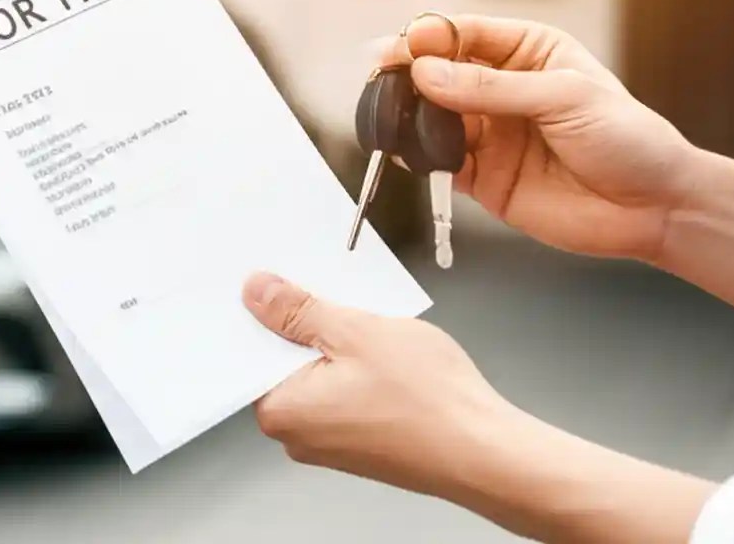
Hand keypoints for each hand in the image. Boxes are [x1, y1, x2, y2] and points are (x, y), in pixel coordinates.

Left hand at [241, 272, 509, 497]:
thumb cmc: (427, 401)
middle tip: (331, 296)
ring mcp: (330, 441)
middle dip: (303, 324)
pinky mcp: (359, 440)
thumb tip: (257, 292)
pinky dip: (355, 366)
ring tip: (368, 325)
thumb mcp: (353, 332)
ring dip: (335, 343)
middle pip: (282, 361)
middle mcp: (297, 434)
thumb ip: (298, 310)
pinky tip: (383, 352)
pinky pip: (342, 391)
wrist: (484, 450)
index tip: (273, 282)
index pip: (248, 352)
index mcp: (281, 411)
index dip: (262, 311)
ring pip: (317, 373)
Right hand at [395, 15, 694, 261]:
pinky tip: (408, 153)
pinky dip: (418, 158)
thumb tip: (427, 73)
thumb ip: (491, 88)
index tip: (404, 46)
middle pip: (438, 73)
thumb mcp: (564, 99)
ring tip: (392, 116)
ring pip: (431, 117)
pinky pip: (437, 163)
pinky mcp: (481, 176)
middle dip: (408, 74)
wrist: (654, 208)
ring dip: (409, 116)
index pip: (465, 34)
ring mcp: (489, 133)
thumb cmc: (629, 140)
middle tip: (383, 77)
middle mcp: (502, 90)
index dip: (430, 38)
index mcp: (528, 53)